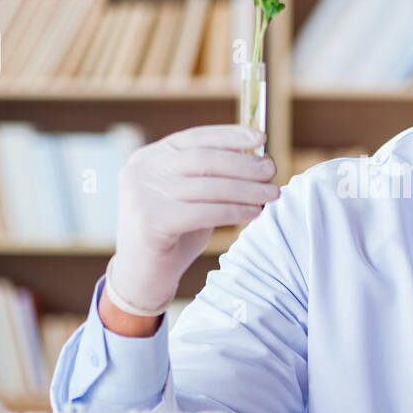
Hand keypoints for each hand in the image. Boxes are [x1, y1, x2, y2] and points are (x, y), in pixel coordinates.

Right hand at [108, 124, 279, 312]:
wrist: (143, 276)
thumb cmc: (174, 233)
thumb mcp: (190, 196)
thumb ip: (212, 175)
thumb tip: (257, 158)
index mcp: (149, 157)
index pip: (195, 137)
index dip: (230, 135)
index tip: (260, 137)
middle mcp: (141, 170)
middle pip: (203, 159)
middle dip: (243, 164)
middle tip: (271, 170)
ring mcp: (142, 194)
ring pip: (208, 186)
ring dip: (246, 189)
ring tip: (271, 193)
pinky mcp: (151, 221)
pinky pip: (204, 212)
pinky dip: (234, 211)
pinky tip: (254, 213)